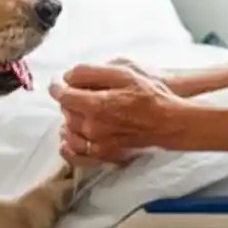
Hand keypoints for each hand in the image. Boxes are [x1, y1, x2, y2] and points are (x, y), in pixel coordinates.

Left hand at [49, 63, 186, 165]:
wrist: (170, 122)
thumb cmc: (151, 95)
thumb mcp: (124, 71)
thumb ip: (92, 72)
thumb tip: (68, 77)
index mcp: (95, 105)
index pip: (63, 94)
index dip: (57, 85)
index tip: (58, 81)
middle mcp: (92, 127)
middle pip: (65, 111)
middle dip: (69, 100)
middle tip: (79, 92)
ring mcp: (97, 144)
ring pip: (68, 131)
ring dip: (69, 120)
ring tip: (78, 112)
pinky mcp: (104, 155)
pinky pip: (76, 155)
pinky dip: (68, 147)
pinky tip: (68, 139)